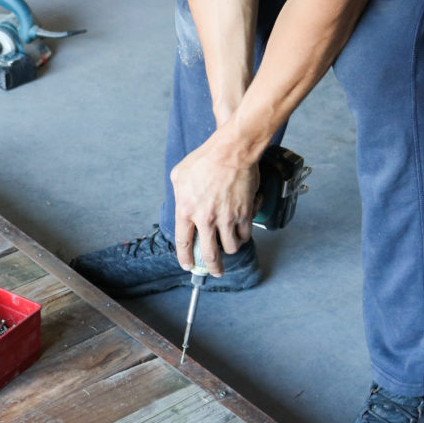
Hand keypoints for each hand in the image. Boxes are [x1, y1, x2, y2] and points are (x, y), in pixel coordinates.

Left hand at [170, 131, 258, 276]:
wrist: (232, 151)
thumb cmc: (205, 159)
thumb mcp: (179, 174)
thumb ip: (178, 194)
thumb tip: (181, 203)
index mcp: (185, 210)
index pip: (183, 243)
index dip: (185, 258)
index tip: (188, 265)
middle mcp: (205, 219)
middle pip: (209, 254)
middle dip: (212, 268)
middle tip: (215, 271)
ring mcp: (226, 218)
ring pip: (230, 247)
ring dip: (230, 250)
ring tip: (229, 247)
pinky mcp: (244, 213)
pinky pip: (245, 235)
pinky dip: (243, 236)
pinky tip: (241, 233)